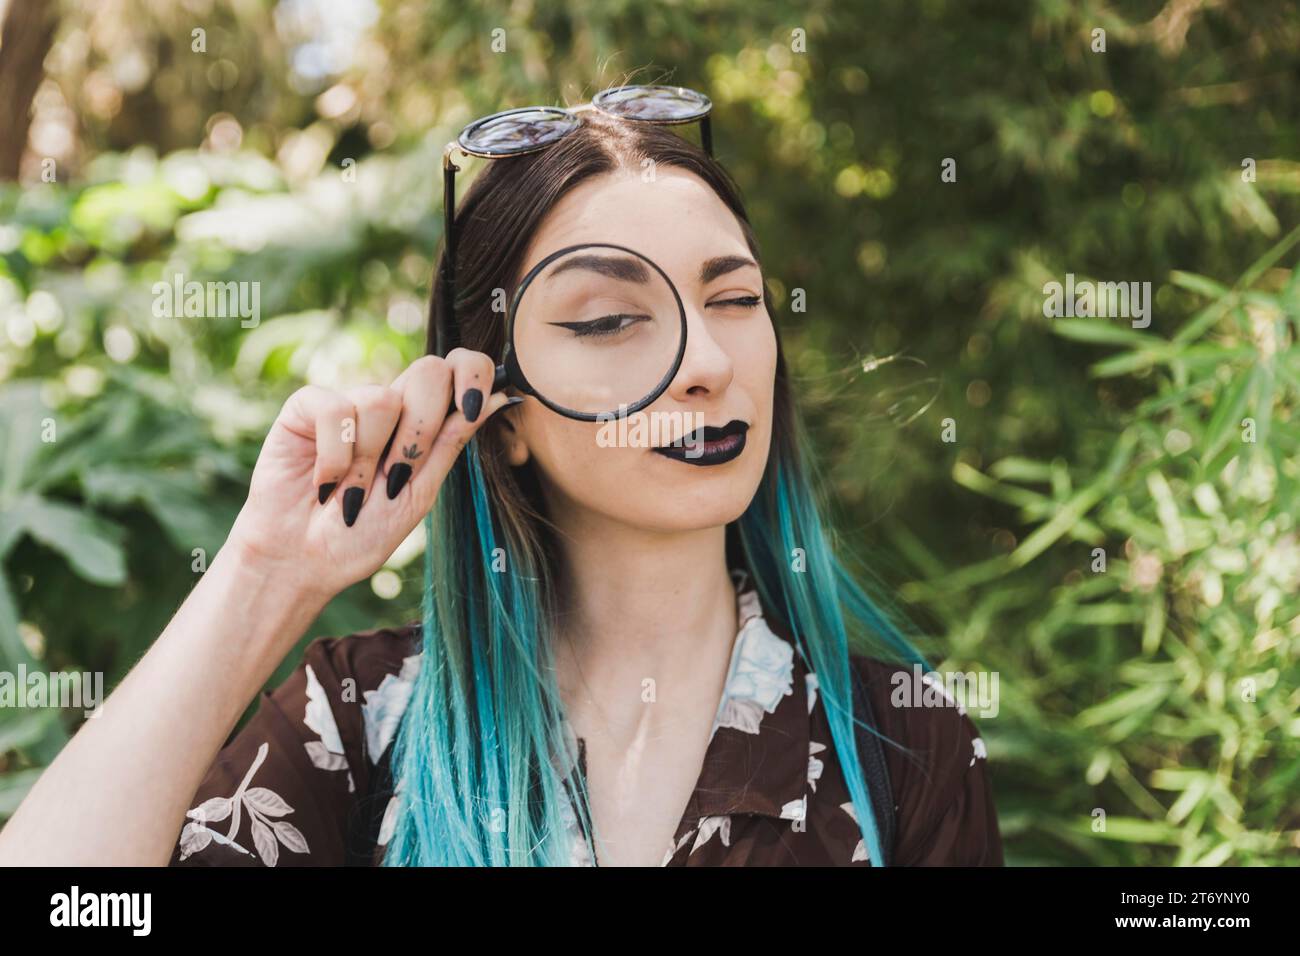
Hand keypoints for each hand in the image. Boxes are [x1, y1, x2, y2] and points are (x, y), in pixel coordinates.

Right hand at [222, 349, 515, 602]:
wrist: (303, 563)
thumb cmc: (361, 535)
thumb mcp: (419, 493)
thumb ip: (452, 442)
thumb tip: (503, 396)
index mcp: (422, 422)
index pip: (459, 368)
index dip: (473, 373)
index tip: (474, 406)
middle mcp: (388, 405)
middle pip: (428, 372)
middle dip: (420, 433)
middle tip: (396, 478)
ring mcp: (348, 403)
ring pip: (382, 399)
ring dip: (369, 461)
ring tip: (352, 492)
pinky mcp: (306, 407)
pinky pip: (336, 409)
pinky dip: (334, 457)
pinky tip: (324, 484)